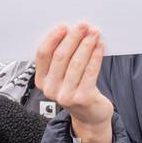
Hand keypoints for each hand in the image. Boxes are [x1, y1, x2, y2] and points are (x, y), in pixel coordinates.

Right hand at [35, 23, 113, 142]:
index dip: (53, 38)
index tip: (64, 27)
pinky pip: (90, 72)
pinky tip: (100, 47)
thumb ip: (61, 59)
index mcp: (41, 81)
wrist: (90, 116)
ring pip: (76, 62)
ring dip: (86, 45)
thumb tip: (70, 32)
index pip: (43, 55)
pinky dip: (96, 56)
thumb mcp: (61, 77)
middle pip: (60, 56)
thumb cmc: (76, 91)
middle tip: (83, 26)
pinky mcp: (83, 98)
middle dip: (73, 38)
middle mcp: (50, 89)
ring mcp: (66, 95)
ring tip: (94, 34)